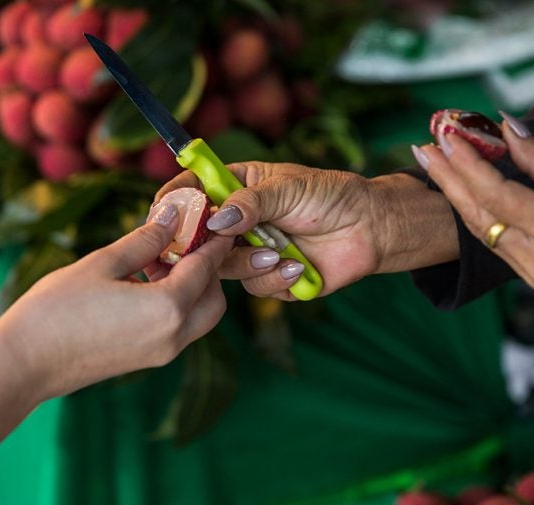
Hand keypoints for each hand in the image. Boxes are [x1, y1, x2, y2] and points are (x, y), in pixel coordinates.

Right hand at [0, 213, 231, 400]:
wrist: (23, 364)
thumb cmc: (55, 310)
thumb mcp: (102, 263)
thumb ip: (145, 240)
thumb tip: (173, 218)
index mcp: (168, 309)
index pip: (206, 268)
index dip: (213, 240)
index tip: (216, 219)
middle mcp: (174, 336)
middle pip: (213, 299)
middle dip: (208, 268)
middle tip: (184, 240)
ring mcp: (161, 353)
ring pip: (198, 316)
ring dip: (190, 286)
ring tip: (156, 257)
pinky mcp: (146, 359)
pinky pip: (177, 328)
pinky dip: (175, 303)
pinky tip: (143, 280)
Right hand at [158, 162, 456, 299]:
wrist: (370, 228)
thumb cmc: (332, 196)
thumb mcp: (290, 188)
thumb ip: (252, 202)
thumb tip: (218, 219)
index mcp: (237, 188)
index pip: (193, 191)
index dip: (175, 202)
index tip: (162, 211)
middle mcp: (238, 222)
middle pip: (198, 238)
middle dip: (206, 246)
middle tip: (220, 245)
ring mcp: (252, 251)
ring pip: (224, 268)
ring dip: (251, 263)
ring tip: (281, 253)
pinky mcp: (269, 278)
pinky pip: (256, 287)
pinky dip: (275, 278)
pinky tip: (298, 266)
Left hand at [418, 117, 533, 354]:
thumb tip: (508, 129)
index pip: (498, 196)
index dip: (469, 165)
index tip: (448, 135)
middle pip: (478, 215)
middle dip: (447, 179)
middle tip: (423, 146)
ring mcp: (531, 274)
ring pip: (480, 231)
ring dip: (454, 195)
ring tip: (434, 162)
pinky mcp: (530, 279)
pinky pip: (493, 242)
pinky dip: (475, 213)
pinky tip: (462, 190)